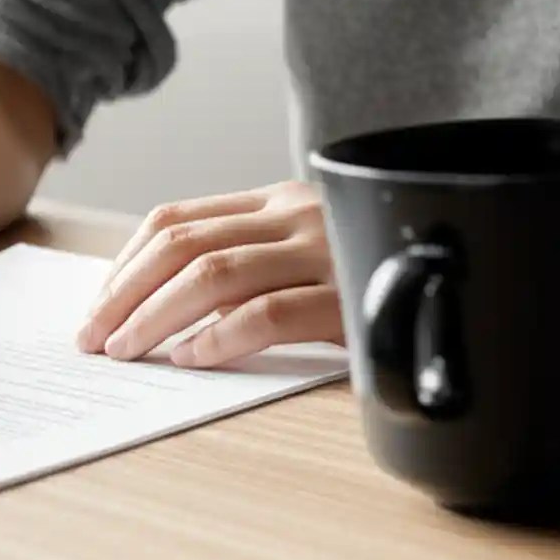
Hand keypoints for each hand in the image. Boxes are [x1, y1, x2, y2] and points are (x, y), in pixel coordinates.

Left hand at [77, 180, 343, 367]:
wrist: (466, 266)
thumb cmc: (366, 271)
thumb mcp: (302, 250)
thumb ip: (242, 259)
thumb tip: (151, 308)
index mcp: (273, 200)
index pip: (173, 220)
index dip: (122, 266)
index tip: (95, 307)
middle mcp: (293, 214)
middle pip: (180, 246)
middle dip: (122, 295)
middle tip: (93, 339)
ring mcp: (324, 251)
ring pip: (213, 275)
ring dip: (154, 317)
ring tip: (126, 351)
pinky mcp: (352, 297)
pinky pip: (270, 314)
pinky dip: (220, 338)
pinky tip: (192, 359)